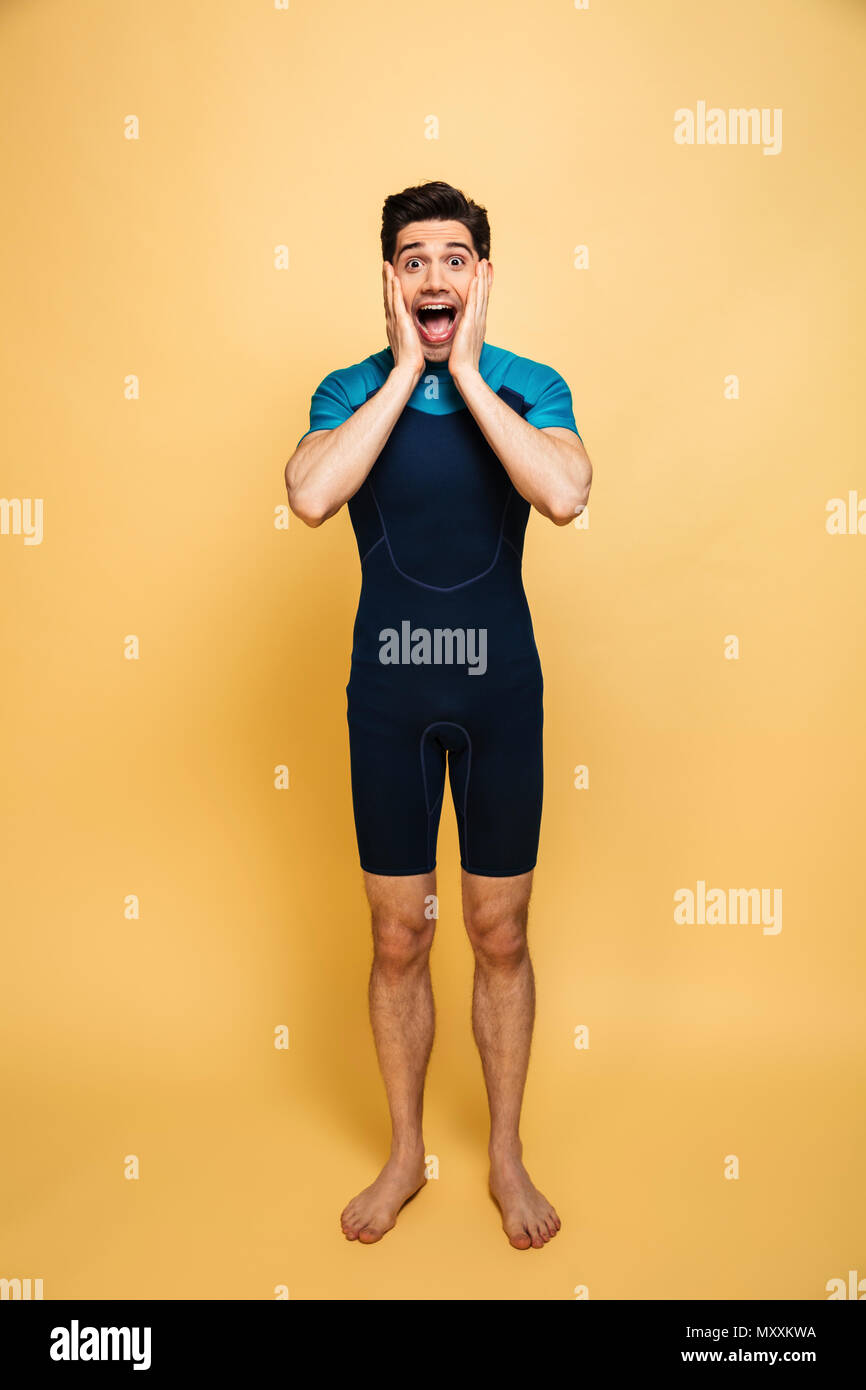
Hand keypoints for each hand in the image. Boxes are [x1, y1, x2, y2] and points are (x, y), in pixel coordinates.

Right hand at [383, 262, 424, 380]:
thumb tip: (414, 333)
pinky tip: (394, 278)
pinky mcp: (400, 322)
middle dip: (386, 279)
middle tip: (385, 265)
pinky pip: (396, 302)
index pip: (392, 303)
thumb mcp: (410, 343)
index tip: (391, 277)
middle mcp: (392, 320)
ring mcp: (394, 321)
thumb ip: (411, 335)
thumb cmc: (411, 360)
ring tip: (387, 265)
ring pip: (389, 295)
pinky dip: (394, 290)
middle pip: (387, 295)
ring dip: (388, 279)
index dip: (390, 289)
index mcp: (395, 325)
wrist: (407, 369)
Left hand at [448, 259, 489, 382]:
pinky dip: (476, 290)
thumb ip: (464, 333)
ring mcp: (476, 322)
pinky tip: (476, 279)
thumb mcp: (464, 342)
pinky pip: (474, 303)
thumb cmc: (462, 361)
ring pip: (481, 295)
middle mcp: (480, 320)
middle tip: (486, 262)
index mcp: (477, 324)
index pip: (481, 301)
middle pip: (484, 294)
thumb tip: (462, 329)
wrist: (464, 372)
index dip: (483, 286)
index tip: (484, 274)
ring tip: (483, 264)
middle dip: (485, 278)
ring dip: (482, 278)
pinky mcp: (470, 324)